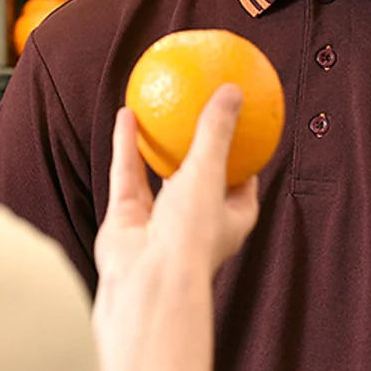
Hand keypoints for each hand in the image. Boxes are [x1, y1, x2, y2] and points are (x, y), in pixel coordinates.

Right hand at [91, 86, 259, 370]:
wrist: (146, 281)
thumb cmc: (192, 234)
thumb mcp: (210, 174)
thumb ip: (217, 132)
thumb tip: (234, 89)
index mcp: (228, 219)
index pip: (243, 185)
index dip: (244, 158)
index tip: (243, 128)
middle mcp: (195, 220)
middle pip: (198, 178)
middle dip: (196, 148)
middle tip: (196, 110)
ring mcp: (159, 220)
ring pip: (158, 174)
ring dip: (158, 144)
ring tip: (158, 107)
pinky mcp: (127, 218)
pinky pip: (129, 174)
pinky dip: (128, 146)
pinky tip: (127, 114)